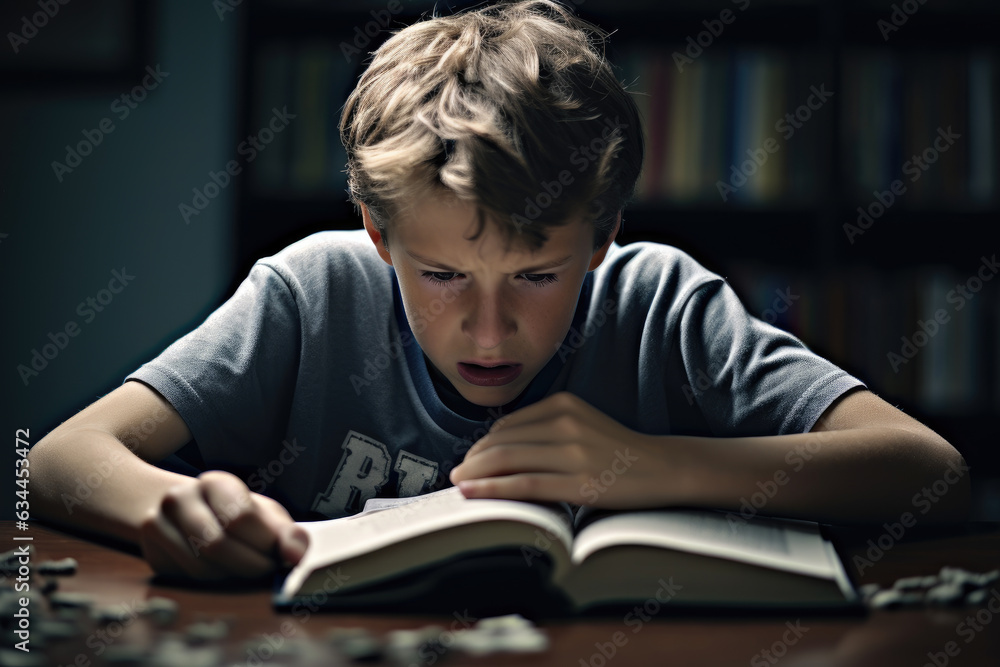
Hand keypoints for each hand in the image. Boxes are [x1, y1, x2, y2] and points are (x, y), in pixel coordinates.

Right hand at [138, 470, 308, 580]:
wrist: (184, 512)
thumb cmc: (234, 514)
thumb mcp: (264, 514)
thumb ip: (285, 533)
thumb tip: (298, 555)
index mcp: (214, 482)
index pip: (240, 517)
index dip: (266, 544)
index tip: (285, 558)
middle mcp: (179, 498)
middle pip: (216, 545)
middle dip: (250, 566)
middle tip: (266, 570)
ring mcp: (156, 524)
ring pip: (200, 567)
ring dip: (230, 576)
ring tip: (244, 567)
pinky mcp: (150, 552)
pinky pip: (185, 579)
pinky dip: (210, 582)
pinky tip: (220, 570)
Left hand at [449, 392, 674, 507]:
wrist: (664, 468)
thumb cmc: (619, 452)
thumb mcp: (582, 423)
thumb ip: (546, 429)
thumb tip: (499, 447)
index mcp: (563, 404)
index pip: (506, 426)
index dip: (481, 446)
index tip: (469, 461)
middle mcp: (564, 423)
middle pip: (501, 441)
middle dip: (472, 460)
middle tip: (456, 476)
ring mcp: (572, 452)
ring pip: (507, 460)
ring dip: (475, 474)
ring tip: (458, 485)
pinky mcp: (579, 482)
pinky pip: (525, 484)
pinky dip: (493, 488)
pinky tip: (473, 493)